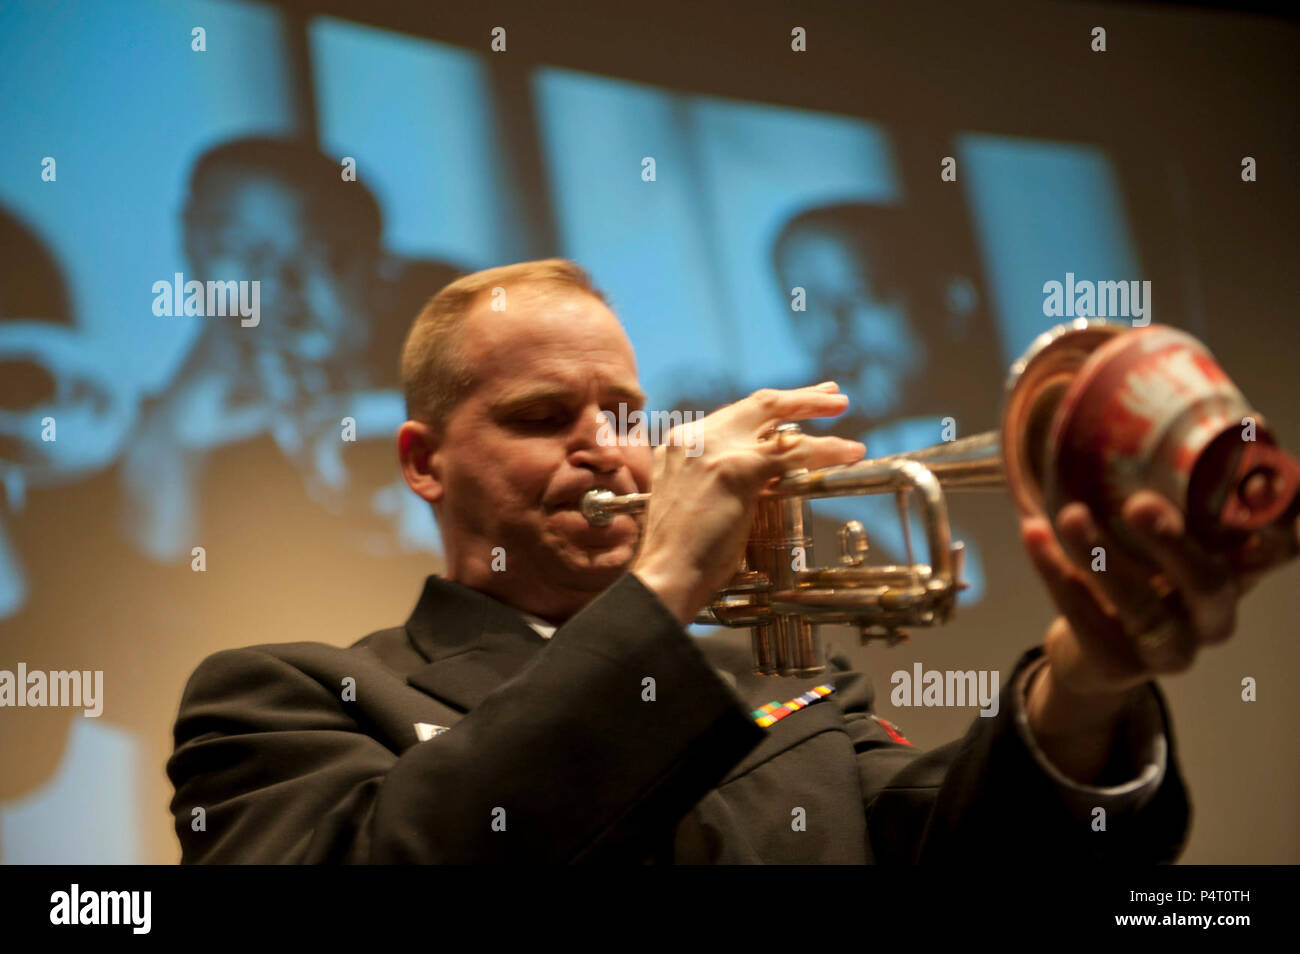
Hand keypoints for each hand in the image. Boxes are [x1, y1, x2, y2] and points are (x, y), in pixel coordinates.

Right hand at [632, 383, 864, 624]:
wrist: (665, 576)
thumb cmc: (681, 557)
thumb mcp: (694, 504)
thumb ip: (717, 482)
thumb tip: (759, 479)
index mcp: (680, 446)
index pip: (733, 416)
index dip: (767, 409)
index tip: (792, 406)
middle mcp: (693, 438)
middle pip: (754, 404)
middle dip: (798, 397)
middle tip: (831, 394)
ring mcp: (712, 450)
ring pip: (775, 417)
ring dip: (814, 408)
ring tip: (843, 407)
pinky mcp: (735, 469)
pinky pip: (791, 451)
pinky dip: (826, 449)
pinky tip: (849, 451)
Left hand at [1018, 490, 1298, 781]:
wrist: (1095, 646)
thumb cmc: (1141, 569)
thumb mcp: (1168, 531)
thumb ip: (1180, 487)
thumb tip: (1171, 404)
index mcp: (1237, 572)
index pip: (1276, 548)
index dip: (1276, 523)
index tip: (1255, 483)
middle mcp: (1214, 614)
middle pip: (1209, 584)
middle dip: (1175, 543)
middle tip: (1139, 504)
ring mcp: (1173, 648)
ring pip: (1143, 609)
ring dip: (1102, 556)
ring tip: (1069, 515)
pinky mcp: (1120, 664)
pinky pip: (1086, 620)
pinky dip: (1055, 573)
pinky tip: (1032, 533)